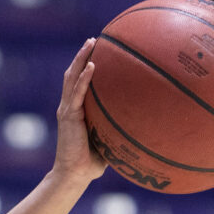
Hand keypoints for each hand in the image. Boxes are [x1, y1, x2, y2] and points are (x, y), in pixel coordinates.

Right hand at [52, 39, 106, 183]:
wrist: (75, 175)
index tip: (99, 50)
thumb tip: (145, 124)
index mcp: (77, 110)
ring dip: (81, 59)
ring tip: (91, 43)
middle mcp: (70, 105)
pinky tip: (93, 66)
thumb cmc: (93, 162)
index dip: (86, 65)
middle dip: (83, 55)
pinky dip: (84, 78)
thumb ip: (119, 129)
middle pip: (74, 73)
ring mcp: (67, 109)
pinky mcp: (68, 116)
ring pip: (72, 77)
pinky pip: (77, 93)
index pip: (80, 82)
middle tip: (94, 38)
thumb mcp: (109, 141)